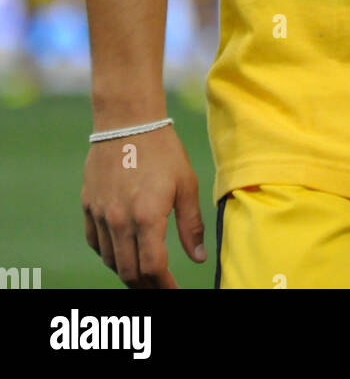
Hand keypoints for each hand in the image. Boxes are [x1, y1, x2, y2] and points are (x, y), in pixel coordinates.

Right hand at [82, 125, 205, 288]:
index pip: (153, 268)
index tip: (175, 291)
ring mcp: (101, 214)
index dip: (165, 287)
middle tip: (161, 287)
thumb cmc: (162, 149)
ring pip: (111, 260)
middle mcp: (120, 220)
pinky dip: (108, 254)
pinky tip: (122, 251)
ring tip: (145, 272)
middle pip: (129, 272)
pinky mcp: (89, 205)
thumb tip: (198, 257)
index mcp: (148, 216)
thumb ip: (191, 224)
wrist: (127, 120)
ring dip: (128, 271)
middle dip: (147, 286)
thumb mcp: (186, 184)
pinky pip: (95, 242)